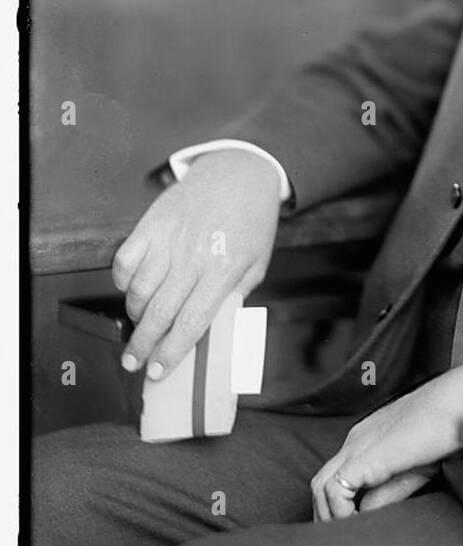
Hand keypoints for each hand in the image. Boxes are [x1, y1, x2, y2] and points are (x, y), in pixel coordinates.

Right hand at [112, 149, 281, 379]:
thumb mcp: (257, 264)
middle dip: (142, 345)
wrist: (239, 173)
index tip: (157, 372)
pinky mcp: (151, 223)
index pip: (191, 323)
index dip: (171, 352)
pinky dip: (123, 282)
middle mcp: (193, 256)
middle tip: (132, 363)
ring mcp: (168, 239)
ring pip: (138, 290)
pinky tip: (133, 290)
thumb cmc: (251, 221)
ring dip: (135, 316)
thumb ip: (235, 297)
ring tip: (140, 326)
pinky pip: (125, 261)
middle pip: (159, 313)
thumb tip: (211, 331)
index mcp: (223, 269)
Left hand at [311, 366, 462, 521]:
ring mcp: (357, 446)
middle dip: (327, 515)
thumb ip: (386, 492)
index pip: (336, 478)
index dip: (337, 508)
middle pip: (321, 483)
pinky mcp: (365, 456)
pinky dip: (340, 512)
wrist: (458, 404)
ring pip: (320, 487)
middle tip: (343, 537)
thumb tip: (365, 513)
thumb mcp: (411, 469)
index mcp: (366, 440)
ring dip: (331, 516)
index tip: (350, 527)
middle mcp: (356, 441)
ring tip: (351, 534)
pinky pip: (335, 489)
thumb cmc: (444, 429)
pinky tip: (358, 522)